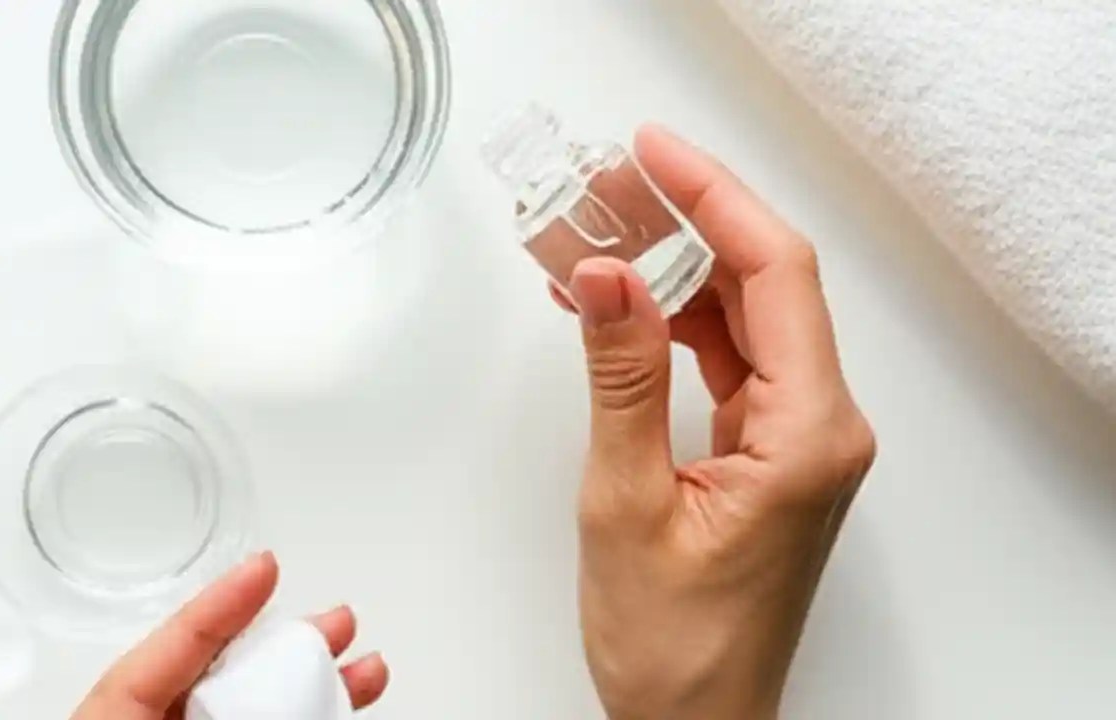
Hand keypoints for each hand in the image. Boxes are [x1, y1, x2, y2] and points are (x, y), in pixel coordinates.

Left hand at [71, 553, 388, 719]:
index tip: (267, 564)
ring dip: (316, 683)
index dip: (224, 601)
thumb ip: (199, 693)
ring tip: (365, 667)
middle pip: (227, 670)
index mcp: (113, 707)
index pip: (173, 641)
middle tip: (336, 619)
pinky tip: (348, 705)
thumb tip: (266, 683)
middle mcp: (154, 719)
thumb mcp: (133, 717)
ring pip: (257, 704)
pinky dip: (310, 716)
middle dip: (289, 641)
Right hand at [564, 127, 875, 718]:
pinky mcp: (767, 449)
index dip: (715, 199)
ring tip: (594, 234)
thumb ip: (620, 379)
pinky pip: (725, 359)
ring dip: (670, 271)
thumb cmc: (676, 647)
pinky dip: (670, 324)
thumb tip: (608, 277)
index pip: (775, 275)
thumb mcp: (627, 504)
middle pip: (761, 283)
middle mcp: (820, 426)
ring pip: (739, 317)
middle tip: (605, 186)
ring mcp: (797, 437)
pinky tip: (617, 305)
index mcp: (809, 435)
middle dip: (683, 223)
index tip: (653, 155)